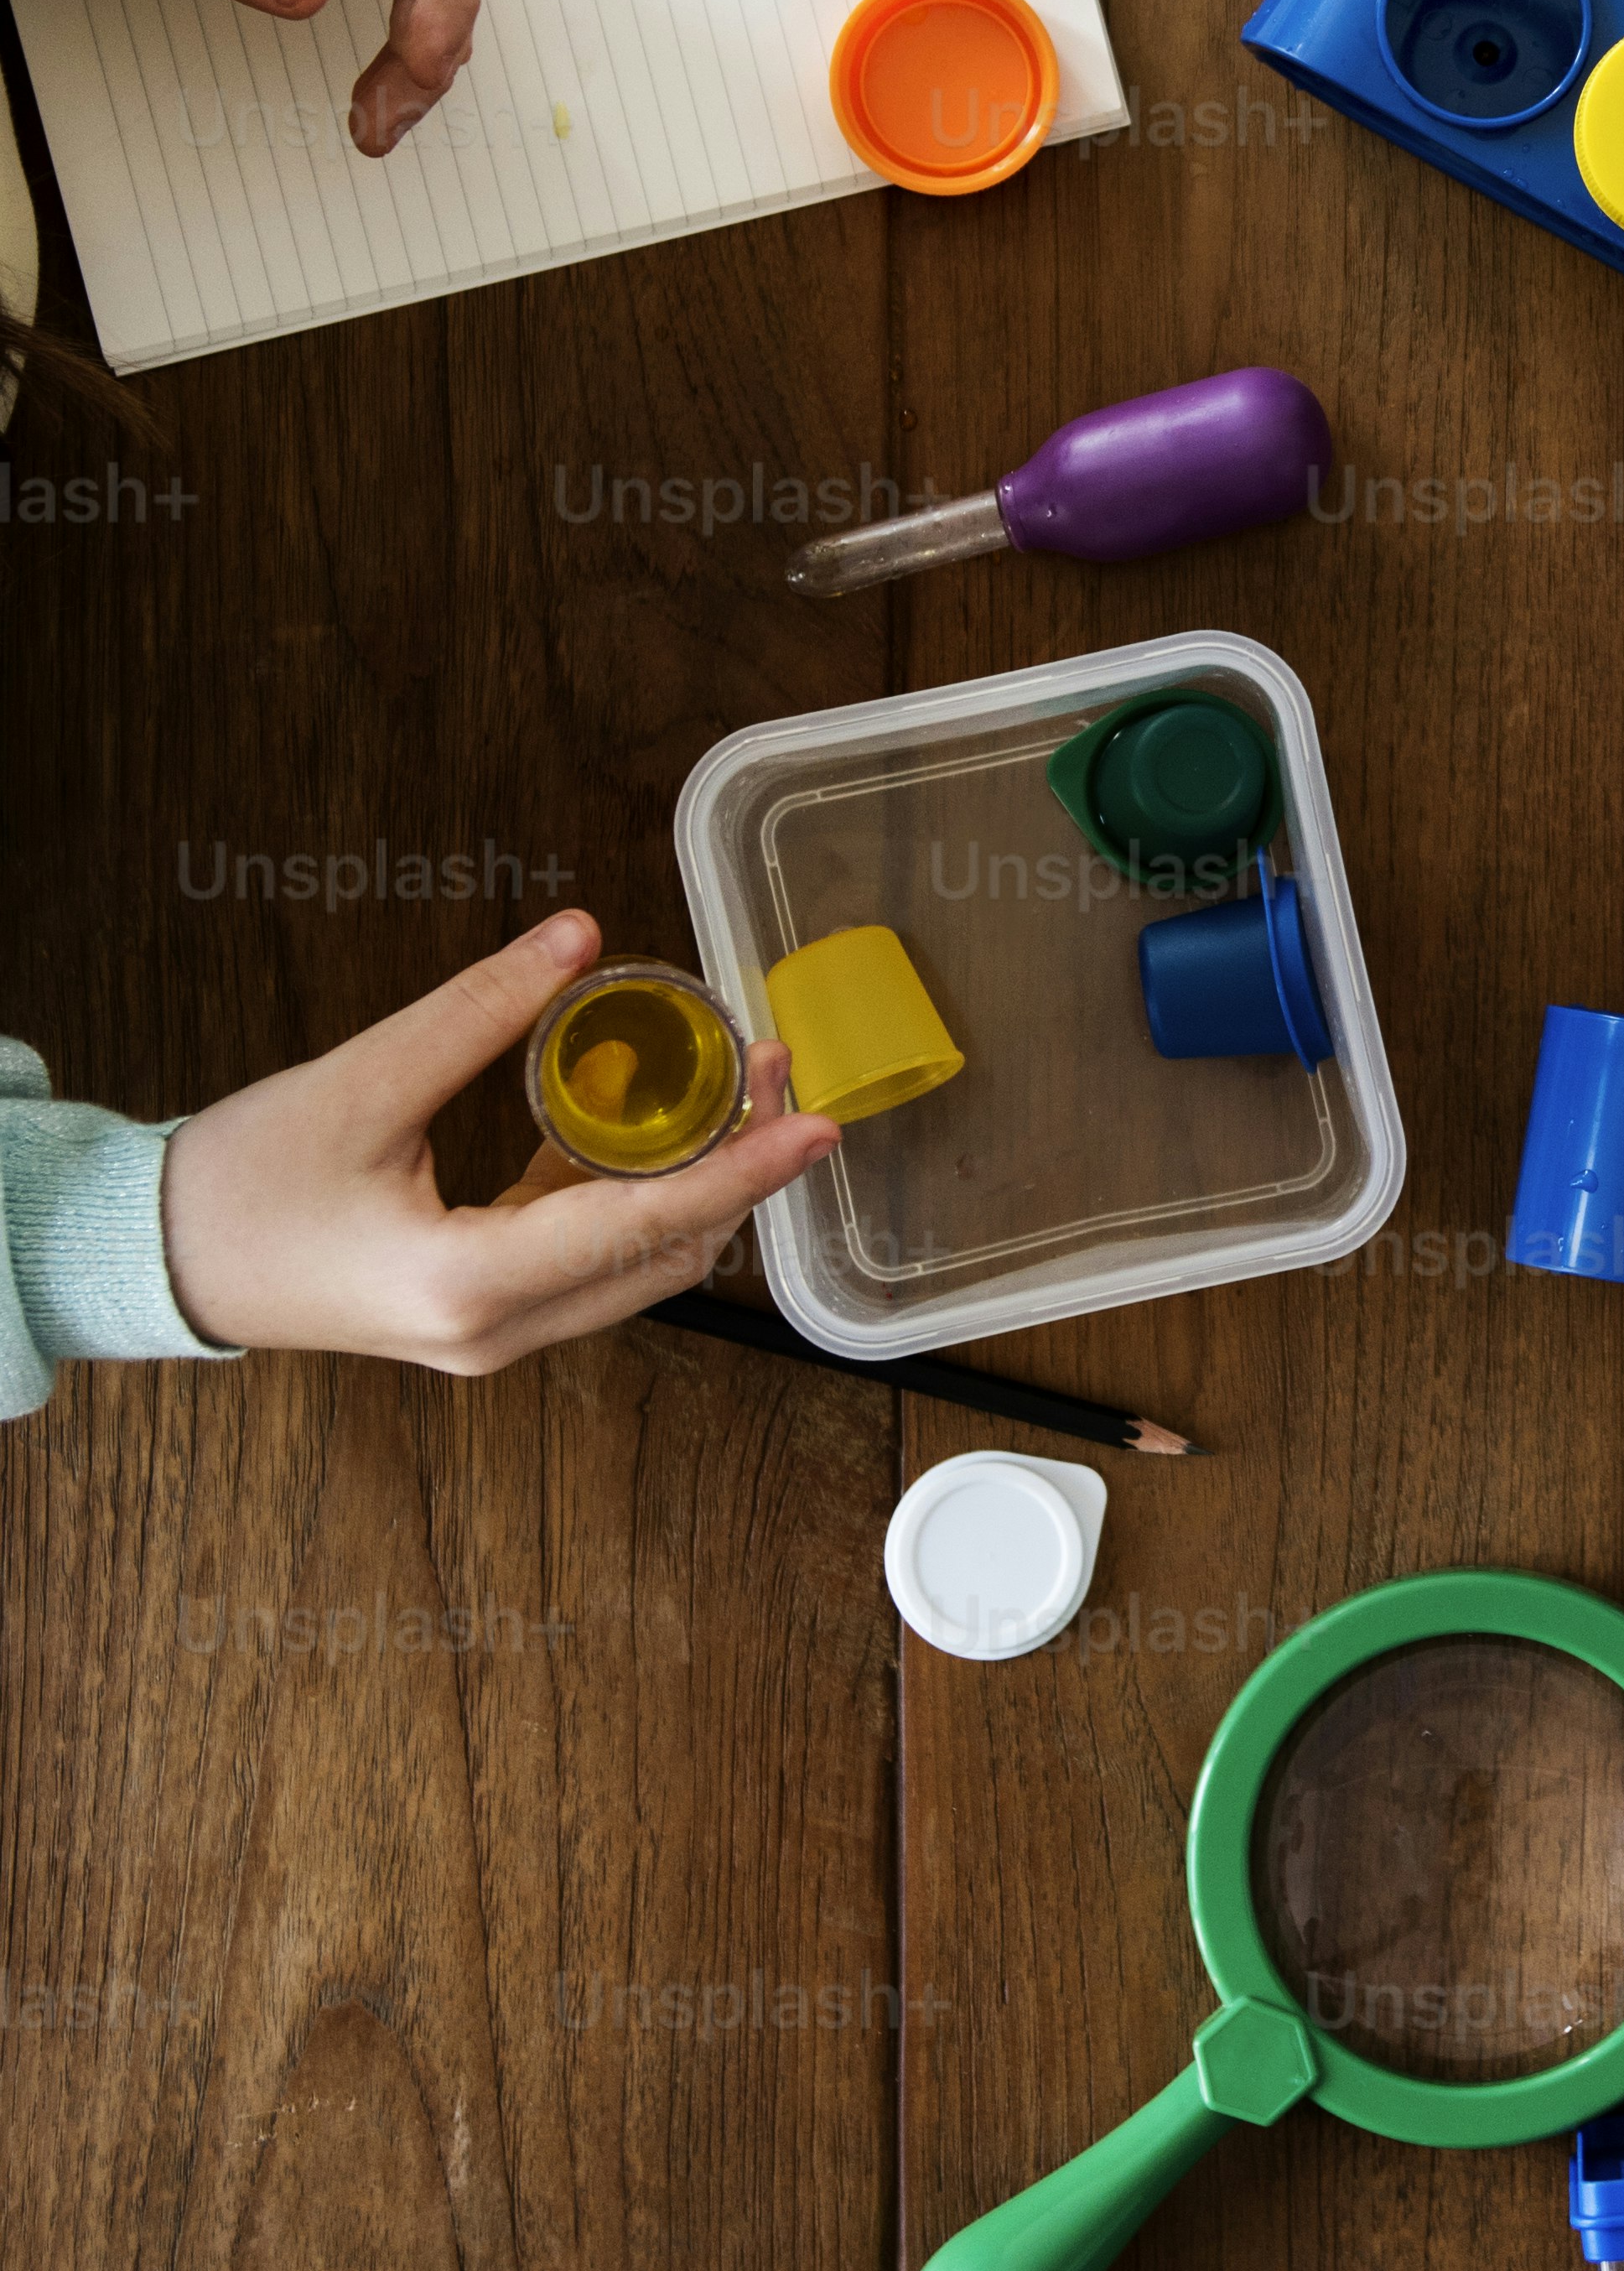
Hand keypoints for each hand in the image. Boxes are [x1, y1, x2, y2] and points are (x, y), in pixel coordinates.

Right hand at [158, 914, 837, 1374]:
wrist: (158, 1256)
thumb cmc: (241, 1182)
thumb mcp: (364, 1081)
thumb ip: (478, 1010)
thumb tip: (578, 937)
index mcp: (469, 1285)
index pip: (644, 1223)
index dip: (744, 1169)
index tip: (818, 1126)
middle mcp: (493, 1330)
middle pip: (660, 1254)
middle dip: (734, 1163)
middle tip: (773, 1063)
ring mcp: (486, 1333)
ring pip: (631, 1264)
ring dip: (692, 1181)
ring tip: (734, 1080)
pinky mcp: (474, 1314)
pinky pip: (585, 1259)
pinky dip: (631, 1195)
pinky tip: (645, 1121)